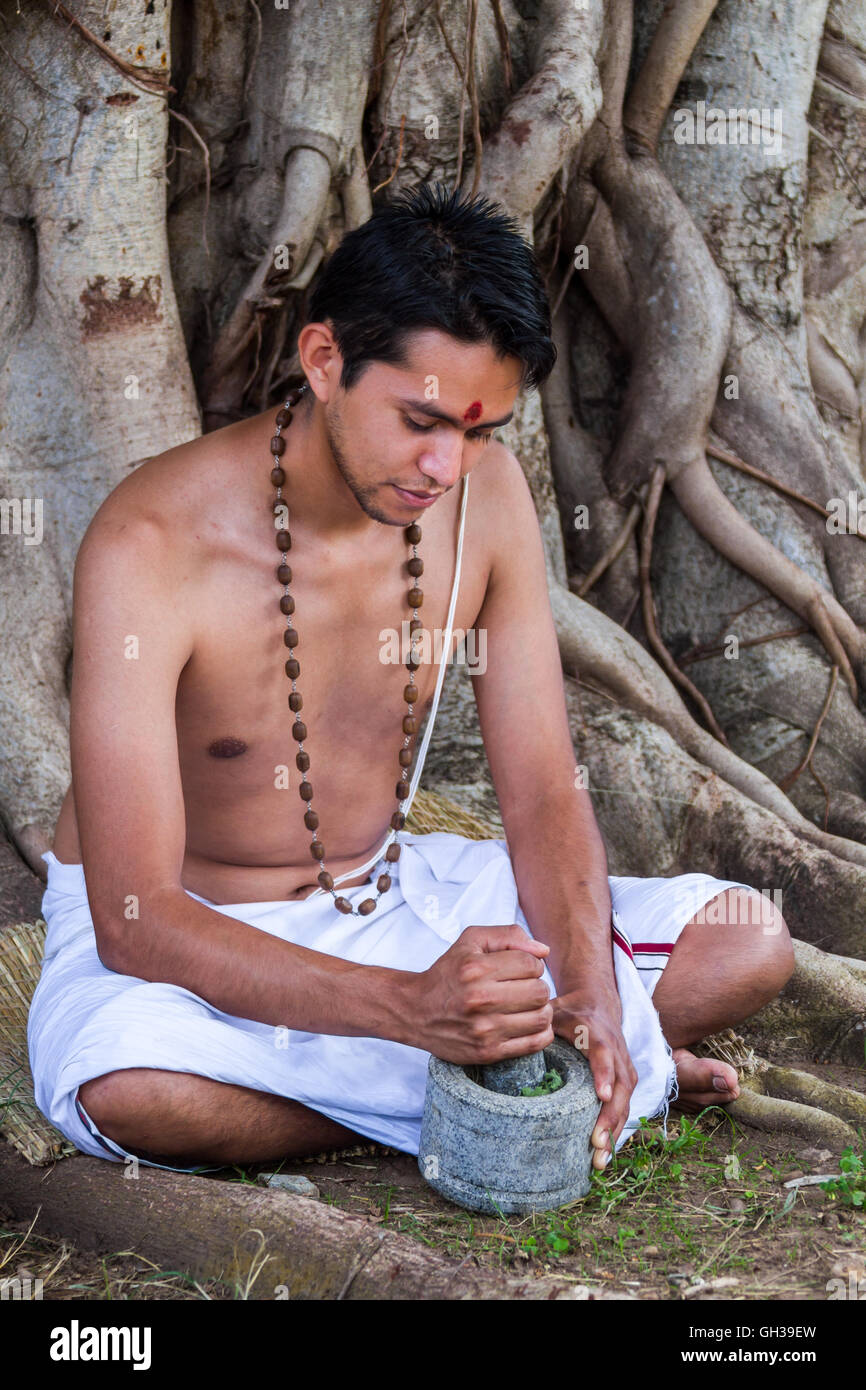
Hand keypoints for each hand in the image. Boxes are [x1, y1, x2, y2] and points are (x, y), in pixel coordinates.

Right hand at [409, 924, 554, 1064]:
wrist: (415, 1011)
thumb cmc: (448, 973)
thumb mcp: (470, 941)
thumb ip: (508, 936)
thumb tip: (544, 951)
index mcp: (476, 969)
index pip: (531, 965)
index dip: (532, 965)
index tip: (520, 970)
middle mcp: (480, 999)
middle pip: (539, 992)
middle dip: (538, 986)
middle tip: (524, 988)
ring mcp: (484, 1029)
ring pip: (541, 1018)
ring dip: (541, 1010)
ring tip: (527, 1006)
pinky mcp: (488, 1052)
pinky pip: (534, 1044)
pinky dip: (541, 1033)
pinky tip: (529, 1024)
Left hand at [550, 987, 636, 1170]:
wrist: (597, 1004)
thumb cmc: (570, 1011)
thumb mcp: (554, 1010)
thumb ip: (537, 1024)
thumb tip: (512, 1041)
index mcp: (596, 1034)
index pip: (603, 1053)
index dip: (603, 1073)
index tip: (600, 1095)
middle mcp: (616, 1052)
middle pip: (620, 1086)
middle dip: (610, 1116)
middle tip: (597, 1144)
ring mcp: (624, 1068)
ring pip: (625, 1101)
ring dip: (614, 1131)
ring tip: (599, 1160)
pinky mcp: (625, 1081)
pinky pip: (624, 1107)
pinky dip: (616, 1130)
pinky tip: (604, 1154)